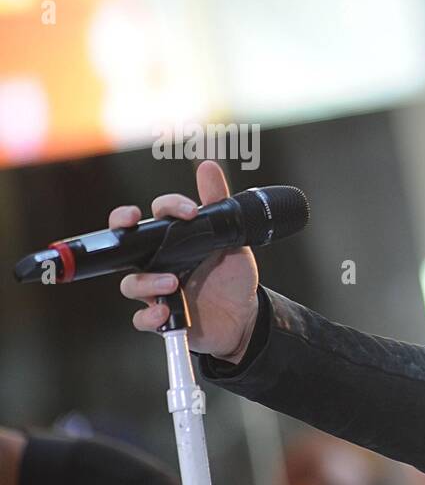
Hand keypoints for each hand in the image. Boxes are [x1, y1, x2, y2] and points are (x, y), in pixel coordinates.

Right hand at [113, 160, 259, 361]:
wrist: (244, 317)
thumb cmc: (231, 276)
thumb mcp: (232, 240)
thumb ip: (218, 205)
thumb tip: (208, 165)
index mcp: (174, 241)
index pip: (158, 214)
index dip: (168, 207)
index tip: (188, 212)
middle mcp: (159, 263)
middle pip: (125, 242)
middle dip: (120, 227)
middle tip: (132, 222)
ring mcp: (157, 289)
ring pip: (131, 283)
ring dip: (146, 282)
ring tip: (172, 282)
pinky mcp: (161, 317)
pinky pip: (142, 319)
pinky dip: (150, 317)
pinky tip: (165, 313)